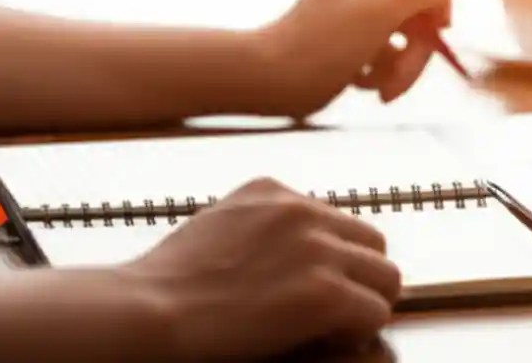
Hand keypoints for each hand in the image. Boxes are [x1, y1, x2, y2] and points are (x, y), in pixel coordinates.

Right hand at [124, 177, 401, 361]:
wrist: (146, 313)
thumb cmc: (165, 286)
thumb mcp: (216, 227)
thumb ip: (261, 229)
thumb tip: (293, 256)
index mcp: (273, 190)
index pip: (335, 220)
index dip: (334, 258)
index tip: (318, 284)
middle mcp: (303, 211)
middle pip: (372, 242)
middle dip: (362, 276)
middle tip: (343, 309)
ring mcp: (318, 250)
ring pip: (385, 276)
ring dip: (368, 303)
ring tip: (341, 327)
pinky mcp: (325, 292)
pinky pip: (375, 310)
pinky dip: (360, 330)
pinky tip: (333, 339)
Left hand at [256, 0, 472, 116]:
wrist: (273, 84)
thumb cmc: (320, 42)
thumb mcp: (379, 11)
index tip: (432, 20)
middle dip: (420, 40)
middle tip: (405, 64)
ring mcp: (371, 6)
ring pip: (419, 30)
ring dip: (406, 63)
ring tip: (382, 85)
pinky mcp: (368, 37)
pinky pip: (401, 50)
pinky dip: (390, 71)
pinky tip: (366, 83)